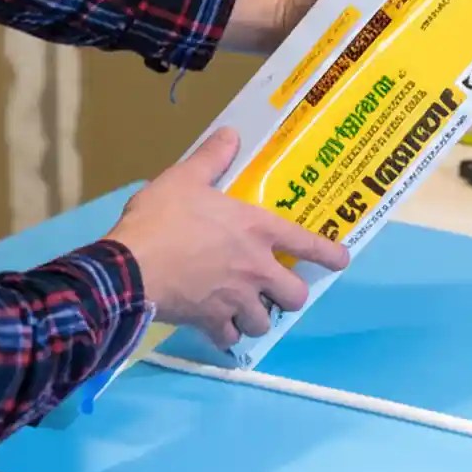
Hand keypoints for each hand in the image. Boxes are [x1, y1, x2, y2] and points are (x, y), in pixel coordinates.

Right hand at [104, 127, 349, 347]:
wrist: (131, 267)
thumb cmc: (162, 218)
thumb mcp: (185, 178)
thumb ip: (212, 158)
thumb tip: (232, 134)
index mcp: (257, 230)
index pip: (306, 244)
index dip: (328, 254)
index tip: (341, 261)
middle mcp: (256, 269)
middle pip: (295, 297)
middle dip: (290, 296)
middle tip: (275, 291)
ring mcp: (236, 300)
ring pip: (264, 323)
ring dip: (257, 318)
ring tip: (244, 311)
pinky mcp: (211, 321)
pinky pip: (229, 338)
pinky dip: (225, 335)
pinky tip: (216, 327)